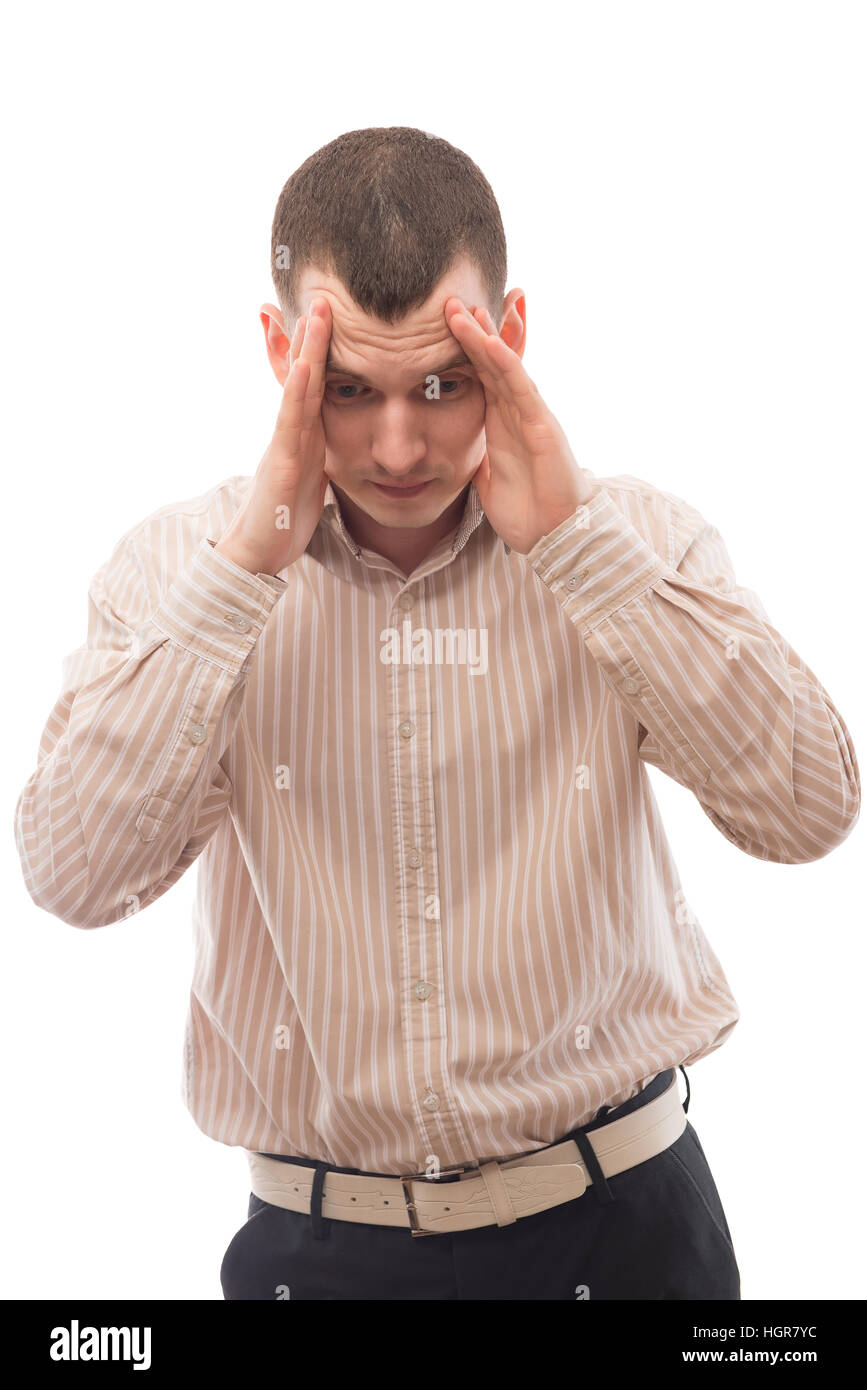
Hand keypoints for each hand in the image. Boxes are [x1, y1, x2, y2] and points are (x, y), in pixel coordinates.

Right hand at [215, 298, 332, 574]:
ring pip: (297, 388)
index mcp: (304, 436)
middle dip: (310, 334)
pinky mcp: (282, 464)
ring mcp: (283, 444)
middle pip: (303, 375)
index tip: (331, 315)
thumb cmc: (285, 521)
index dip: (322, 351)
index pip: (315, 385)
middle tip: (321, 293)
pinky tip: (308, 365)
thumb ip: (323, 458)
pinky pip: (291, 421)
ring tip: (317, 311)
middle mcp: (291, 432)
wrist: (256, 555)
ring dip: (307, 348)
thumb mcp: (314, 481)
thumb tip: (341, 444)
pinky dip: (299, 391)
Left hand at [444, 297, 596, 553]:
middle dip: (476, 329)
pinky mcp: (542, 425)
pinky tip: (488, 341)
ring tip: (464, 308)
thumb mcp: (487, 480)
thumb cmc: (527, 510)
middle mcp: (516, 412)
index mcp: (501, 422)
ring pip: (505, 366)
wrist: (555, 536)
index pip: (482, 376)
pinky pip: (519, 387)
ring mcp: (531, 415)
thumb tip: (451, 455)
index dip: (465, 349)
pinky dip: (505, 361)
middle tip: (451, 299)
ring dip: (484, 336)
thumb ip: (474, 460)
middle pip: (495, 360)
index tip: (446, 324)